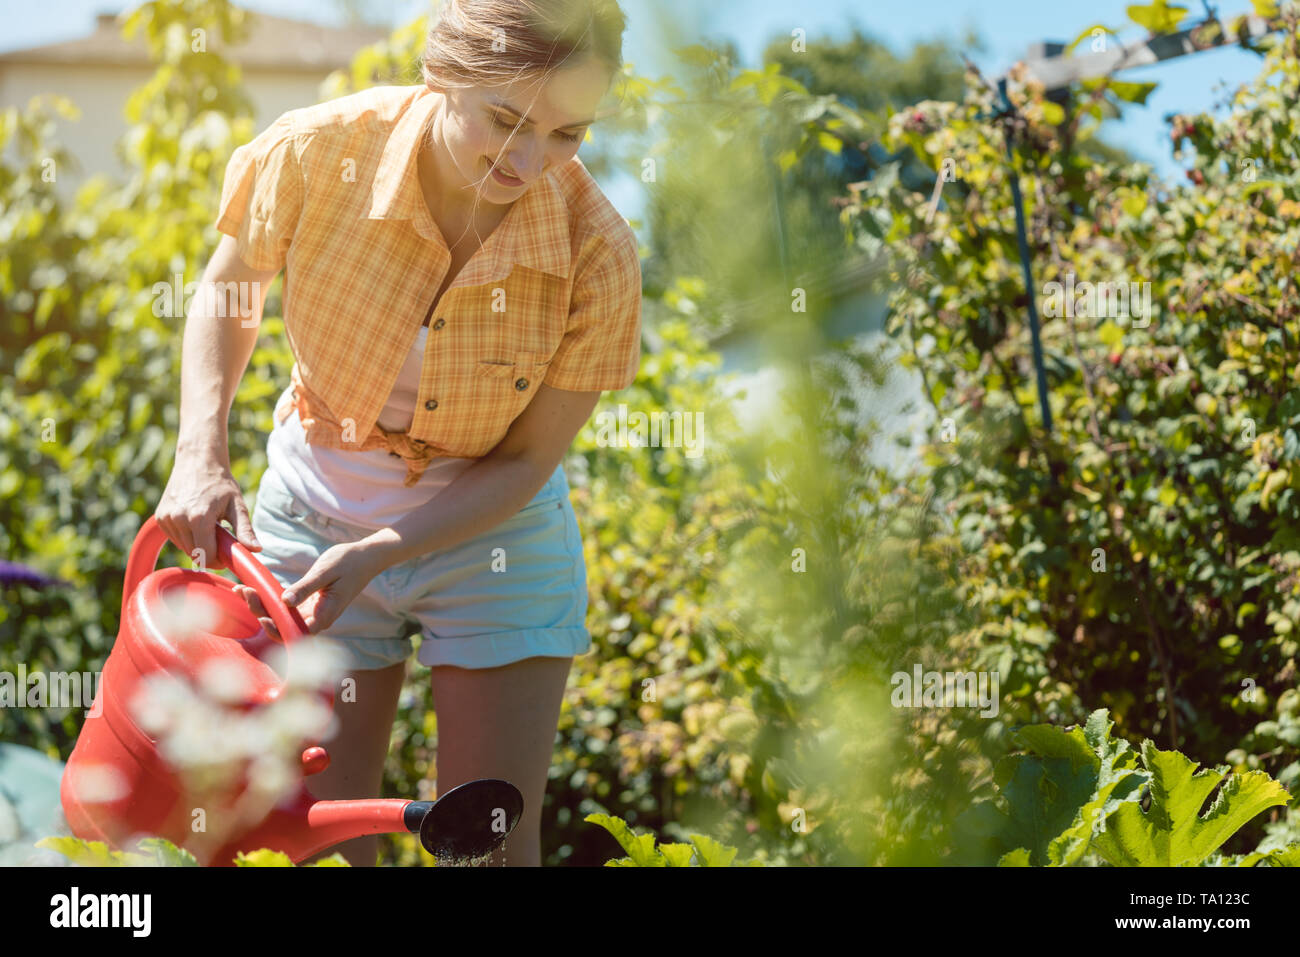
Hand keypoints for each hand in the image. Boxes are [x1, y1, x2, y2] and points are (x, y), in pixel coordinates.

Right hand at [156, 452, 259, 571]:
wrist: (198, 461)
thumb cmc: (221, 484)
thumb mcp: (237, 505)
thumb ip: (245, 530)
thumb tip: (256, 550)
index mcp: (198, 518)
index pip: (206, 555)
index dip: (218, 561)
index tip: (226, 555)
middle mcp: (178, 519)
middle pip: (194, 553)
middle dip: (209, 551)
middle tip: (221, 536)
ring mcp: (166, 518)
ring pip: (184, 547)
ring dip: (198, 544)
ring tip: (209, 524)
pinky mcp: (160, 517)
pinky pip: (176, 538)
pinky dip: (187, 536)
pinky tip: (195, 520)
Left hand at [233, 541, 381, 637]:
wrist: (366, 557)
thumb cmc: (349, 562)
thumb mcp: (326, 571)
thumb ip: (306, 588)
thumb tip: (285, 601)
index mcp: (325, 615)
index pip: (296, 632)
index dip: (275, 628)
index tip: (260, 614)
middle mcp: (317, 619)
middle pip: (284, 626)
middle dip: (261, 613)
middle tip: (244, 591)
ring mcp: (312, 612)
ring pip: (282, 618)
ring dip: (261, 607)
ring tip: (242, 589)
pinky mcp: (308, 604)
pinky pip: (285, 608)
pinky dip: (269, 600)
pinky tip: (253, 589)